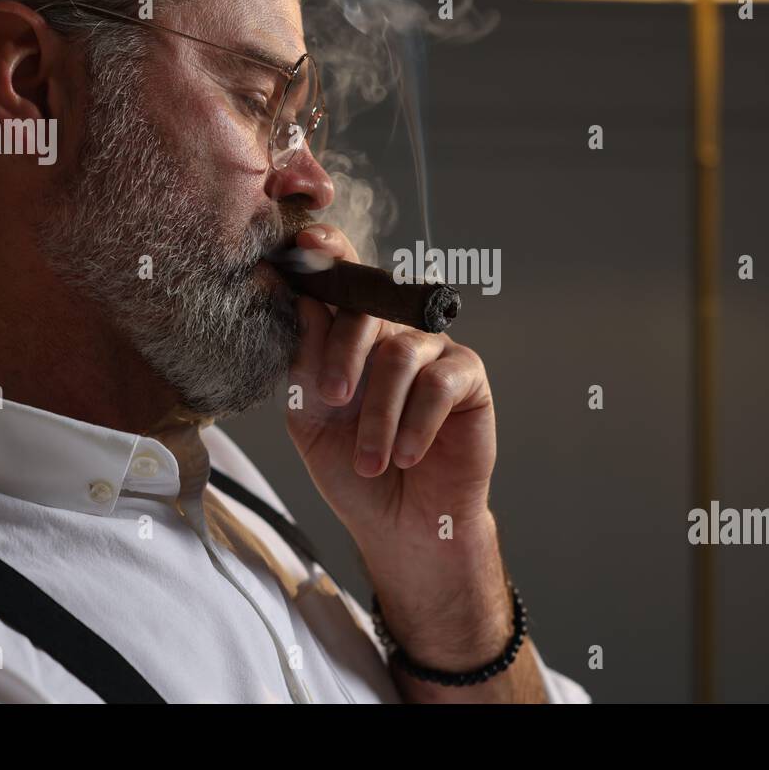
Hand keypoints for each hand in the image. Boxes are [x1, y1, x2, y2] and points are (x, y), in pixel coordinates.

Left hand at [283, 224, 496, 561]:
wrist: (401, 525)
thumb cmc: (355, 470)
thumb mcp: (313, 420)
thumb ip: (306, 363)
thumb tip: (301, 302)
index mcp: (351, 335)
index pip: (341, 281)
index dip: (327, 254)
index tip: (304, 245)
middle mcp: (393, 332)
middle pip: (367, 308)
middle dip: (342, 351)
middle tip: (330, 399)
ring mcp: (433, 351)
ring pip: (400, 354)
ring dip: (378, 414)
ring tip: (371, 461)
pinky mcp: (468, 377)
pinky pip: (439, 383)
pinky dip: (415, 423)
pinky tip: (405, 456)